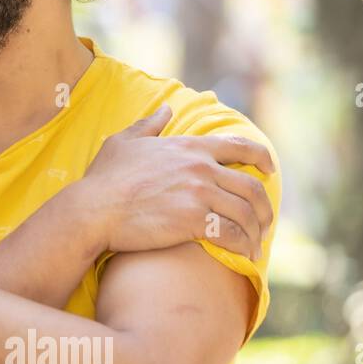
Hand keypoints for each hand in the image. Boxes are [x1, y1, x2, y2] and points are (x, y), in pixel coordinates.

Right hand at [75, 104, 275, 259]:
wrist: (92, 209)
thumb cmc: (104, 178)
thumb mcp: (124, 142)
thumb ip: (149, 124)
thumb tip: (166, 108)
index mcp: (189, 147)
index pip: (240, 147)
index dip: (262, 158)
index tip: (270, 170)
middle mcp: (200, 168)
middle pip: (251, 186)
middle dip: (265, 207)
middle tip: (265, 222)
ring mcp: (198, 194)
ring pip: (246, 213)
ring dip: (256, 231)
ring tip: (254, 244)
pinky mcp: (193, 221)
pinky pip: (232, 235)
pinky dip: (243, 247)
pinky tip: (243, 255)